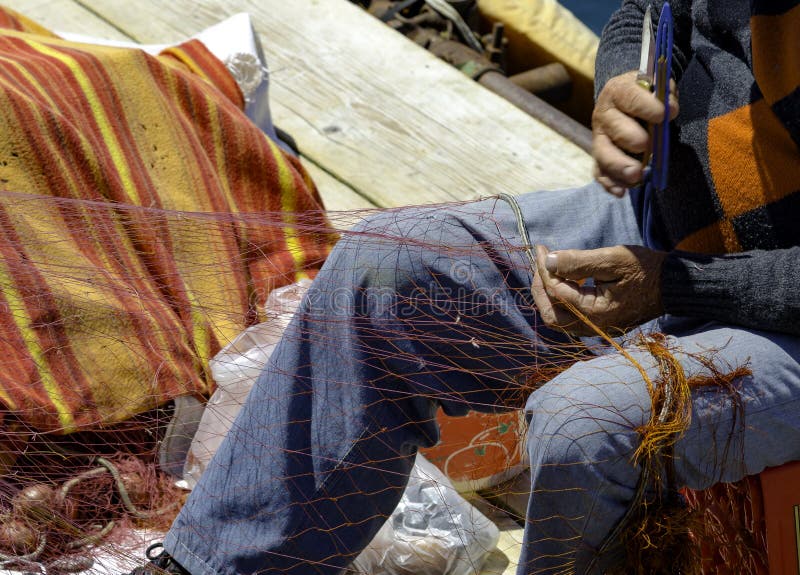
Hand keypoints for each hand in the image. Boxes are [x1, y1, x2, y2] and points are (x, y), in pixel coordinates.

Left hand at [531, 244, 665, 335]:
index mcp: (595, 312)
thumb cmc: (646, 269)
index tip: (541, 247)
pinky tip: (564, 279)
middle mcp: (592, 327)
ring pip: (558, 318)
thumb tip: (548, 261)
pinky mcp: (598, 325)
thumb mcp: (612, 259)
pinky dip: (561, 299)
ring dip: (548, 295)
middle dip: (540, 287)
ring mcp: (595, 329)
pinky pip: (570, 317)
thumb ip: (578, 262)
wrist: (673, 285)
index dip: (544, 268)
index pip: (556, 292)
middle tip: (541, 261)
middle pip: (550, 314)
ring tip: (548, 269)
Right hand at [592, 71, 678, 195]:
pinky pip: (600, 173)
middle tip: (646, 145)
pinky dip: (610, 184)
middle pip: (614, 128)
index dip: (646, 107)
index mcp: (617, 91)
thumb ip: (664, 94)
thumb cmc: (647, 94)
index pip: (629, 98)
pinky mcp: (600, 157)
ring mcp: (600, 138)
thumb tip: (669, 109)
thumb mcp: (656, 85)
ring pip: (604, 154)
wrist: (629, 101)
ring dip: (619, 166)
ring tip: (637, 175)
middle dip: (631, 138)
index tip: (664, 115)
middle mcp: (603, 114)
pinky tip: (622, 192)